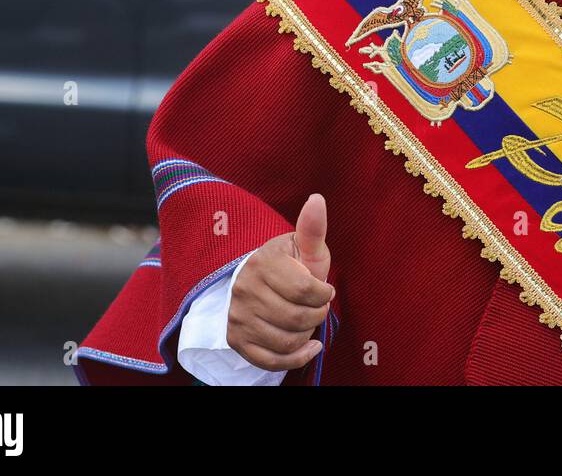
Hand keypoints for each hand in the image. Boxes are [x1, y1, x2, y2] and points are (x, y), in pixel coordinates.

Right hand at [226, 193, 332, 371]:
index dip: (324, 295)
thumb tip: (317, 199)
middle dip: (317, 316)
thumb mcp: (304, 247)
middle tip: (317, 307)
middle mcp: (244, 289)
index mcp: (263, 262)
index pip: (306, 290)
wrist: (259, 284)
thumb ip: (313, 228)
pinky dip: (297, 358)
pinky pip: (271, 361)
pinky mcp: (236, 340)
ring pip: (286, 341)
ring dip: (306, 334)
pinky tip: (309, 346)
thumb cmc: (291, 266)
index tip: (325, 290)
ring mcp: (238, 316)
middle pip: (297, 318)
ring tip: (306, 321)